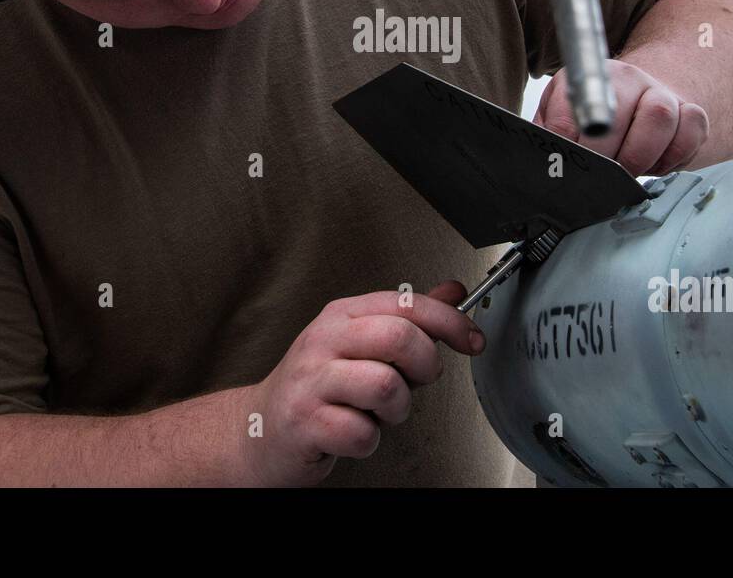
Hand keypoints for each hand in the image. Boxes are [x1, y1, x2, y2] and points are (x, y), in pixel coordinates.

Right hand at [234, 280, 482, 485]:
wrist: (260, 428)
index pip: (407, 304)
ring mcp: (311, 381)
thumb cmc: (317, 386)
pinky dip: (368, 441)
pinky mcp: (304, 421)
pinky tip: (352, 432)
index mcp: (343, 315)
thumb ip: (408, 318)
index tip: (472, 340)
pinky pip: (362, 433)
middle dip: (424, 366)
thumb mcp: (361, 342)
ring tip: (378, 412)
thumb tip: (454, 291)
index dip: (450, 322)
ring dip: (397, 410)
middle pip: (400, 337)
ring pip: (386, 386)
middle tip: (415, 381)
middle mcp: (325, 340)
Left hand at [533, 60, 708, 176]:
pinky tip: (657, 164)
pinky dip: (675, 158)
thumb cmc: (592, 118)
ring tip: (628, 172)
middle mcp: (625, 78)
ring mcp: (660, 92)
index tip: (568, 166)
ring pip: (659, 117)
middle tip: (599, 177)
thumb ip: (548, 138)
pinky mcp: (690, 111)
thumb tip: (536, 164)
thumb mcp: (561, 119)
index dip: (571, 145)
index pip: (574, 110)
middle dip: (605, 157)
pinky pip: (691, 132)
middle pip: (618, 112)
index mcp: (586, 79)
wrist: (639, 96)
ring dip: (640, 157)